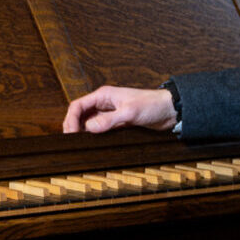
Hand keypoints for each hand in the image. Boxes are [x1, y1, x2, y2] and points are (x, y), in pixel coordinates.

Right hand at [62, 85, 176, 133]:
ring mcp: (110, 114)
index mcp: (103, 95)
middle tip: (71, 141)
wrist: (169, 110)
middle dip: (73, 126)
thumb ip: (109, 120)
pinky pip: (100, 129)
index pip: (78, 105)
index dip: (71, 119)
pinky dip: (94, 135)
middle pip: (80, 114)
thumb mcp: (129, 112)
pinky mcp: (117, 122)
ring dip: (82, 131)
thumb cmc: (152, 105)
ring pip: (88, 122)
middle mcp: (104, 104)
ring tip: (79, 143)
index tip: (70, 134)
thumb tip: (89, 128)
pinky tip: (93, 143)